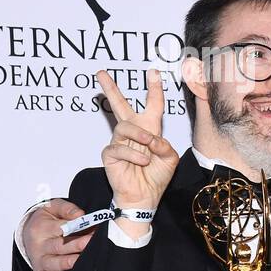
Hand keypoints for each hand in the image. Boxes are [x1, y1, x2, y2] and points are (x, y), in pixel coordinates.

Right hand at [25, 200, 93, 270]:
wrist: (28, 231)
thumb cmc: (45, 220)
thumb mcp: (53, 207)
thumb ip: (67, 208)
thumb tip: (80, 214)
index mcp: (42, 227)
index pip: (62, 228)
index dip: (79, 228)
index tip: (94, 228)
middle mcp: (40, 244)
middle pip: (59, 246)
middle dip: (77, 245)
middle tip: (91, 242)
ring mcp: (39, 257)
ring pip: (52, 262)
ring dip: (67, 262)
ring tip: (79, 260)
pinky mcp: (39, 268)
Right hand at [98, 69, 178, 213]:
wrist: (145, 197)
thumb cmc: (156, 177)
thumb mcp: (170, 159)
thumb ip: (165, 145)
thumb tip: (152, 138)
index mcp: (150, 130)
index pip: (151, 106)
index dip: (154, 90)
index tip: (154, 73)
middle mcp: (133, 133)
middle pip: (119, 106)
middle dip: (111, 89)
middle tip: (101, 73)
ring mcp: (119, 142)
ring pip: (125, 127)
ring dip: (139, 135)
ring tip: (149, 146)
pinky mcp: (110, 154)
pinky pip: (118, 148)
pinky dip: (133, 155)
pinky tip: (142, 162)